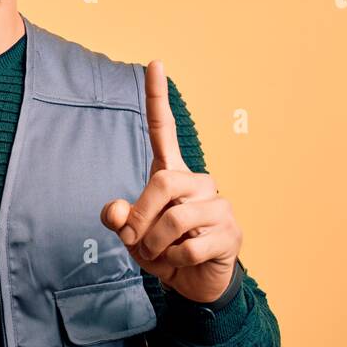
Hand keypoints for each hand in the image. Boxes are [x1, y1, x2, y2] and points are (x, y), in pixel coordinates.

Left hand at [100, 60, 241, 303]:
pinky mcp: (231, 233)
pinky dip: (174, 261)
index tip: (154, 62)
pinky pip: (190, 246)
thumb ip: (119, 220)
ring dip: (155, 244)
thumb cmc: (162, 250)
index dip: (158, 98)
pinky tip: (181, 262)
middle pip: (163, 183)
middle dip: (140, 217)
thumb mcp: (132, 235)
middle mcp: (199, 183)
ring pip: (177, 218)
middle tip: (132, 239)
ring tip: (158, 254)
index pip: (164, 130)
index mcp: (173, 174)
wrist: (195, 284)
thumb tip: (115, 212)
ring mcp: (219, 206)